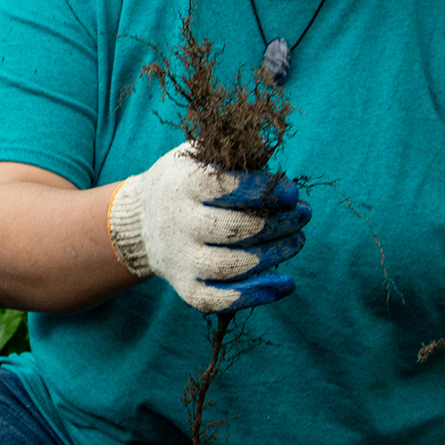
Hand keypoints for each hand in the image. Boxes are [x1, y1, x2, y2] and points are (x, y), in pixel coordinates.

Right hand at [108, 142, 308, 313]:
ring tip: (298, 240)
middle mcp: (178, 224)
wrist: (141, 221)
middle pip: (232, 230)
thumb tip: (266, 145)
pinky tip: (285, 284)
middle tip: (304, 215)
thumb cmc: (185, 182)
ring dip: (273, 256)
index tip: (292, 193)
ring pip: (230, 266)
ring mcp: (180, 259)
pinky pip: (220, 299)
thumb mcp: (201, 155)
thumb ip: (233, 151)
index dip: (262, 192)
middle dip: (278, 224)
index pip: (224, 188)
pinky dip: (255, 295)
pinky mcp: (186, 287)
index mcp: (183, 184)